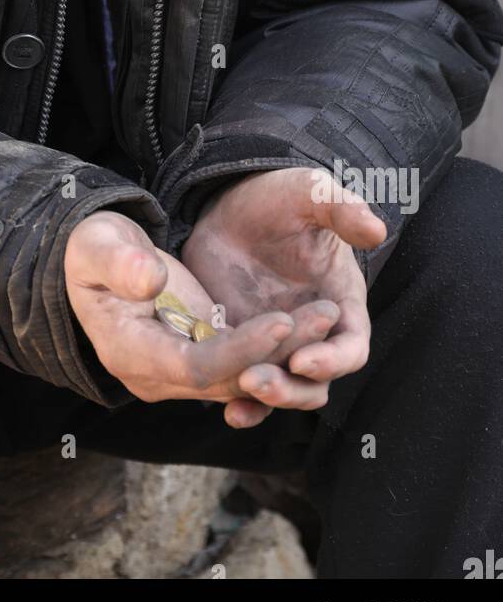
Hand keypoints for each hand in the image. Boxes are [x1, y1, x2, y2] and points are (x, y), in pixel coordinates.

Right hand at [64, 209, 341, 425]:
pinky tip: (314, 321)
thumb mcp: (98, 244)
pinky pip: (245, 364)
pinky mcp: (201, 357)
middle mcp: (158, 376)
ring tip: (328, 314)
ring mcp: (181, 372)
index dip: (241, 350)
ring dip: (287, 353)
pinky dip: (277, 348)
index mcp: (130, 353)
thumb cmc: (95, 249)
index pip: (196, 368)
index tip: (282, 320)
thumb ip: (120, 261)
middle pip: (229, 380)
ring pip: (244, 377)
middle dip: (278, 353)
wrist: (98, 259)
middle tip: (325, 314)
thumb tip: (150, 280)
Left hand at [181, 166, 387, 414]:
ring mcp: (277, 345)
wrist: (228, 208)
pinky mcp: (243, 349)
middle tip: (257, 380)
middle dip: (292, 389)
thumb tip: (378, 228)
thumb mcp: (308, 192)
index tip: (303, 359)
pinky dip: (240, 403)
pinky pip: (246, 387)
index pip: (351, 347)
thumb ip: (341, 208)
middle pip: (317, 383)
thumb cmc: (278, 198)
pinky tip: (224, 409)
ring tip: (239, 392)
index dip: (333, 360)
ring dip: (267, 400)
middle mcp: (313, 333)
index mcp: (340, 303)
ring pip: (284, 391)